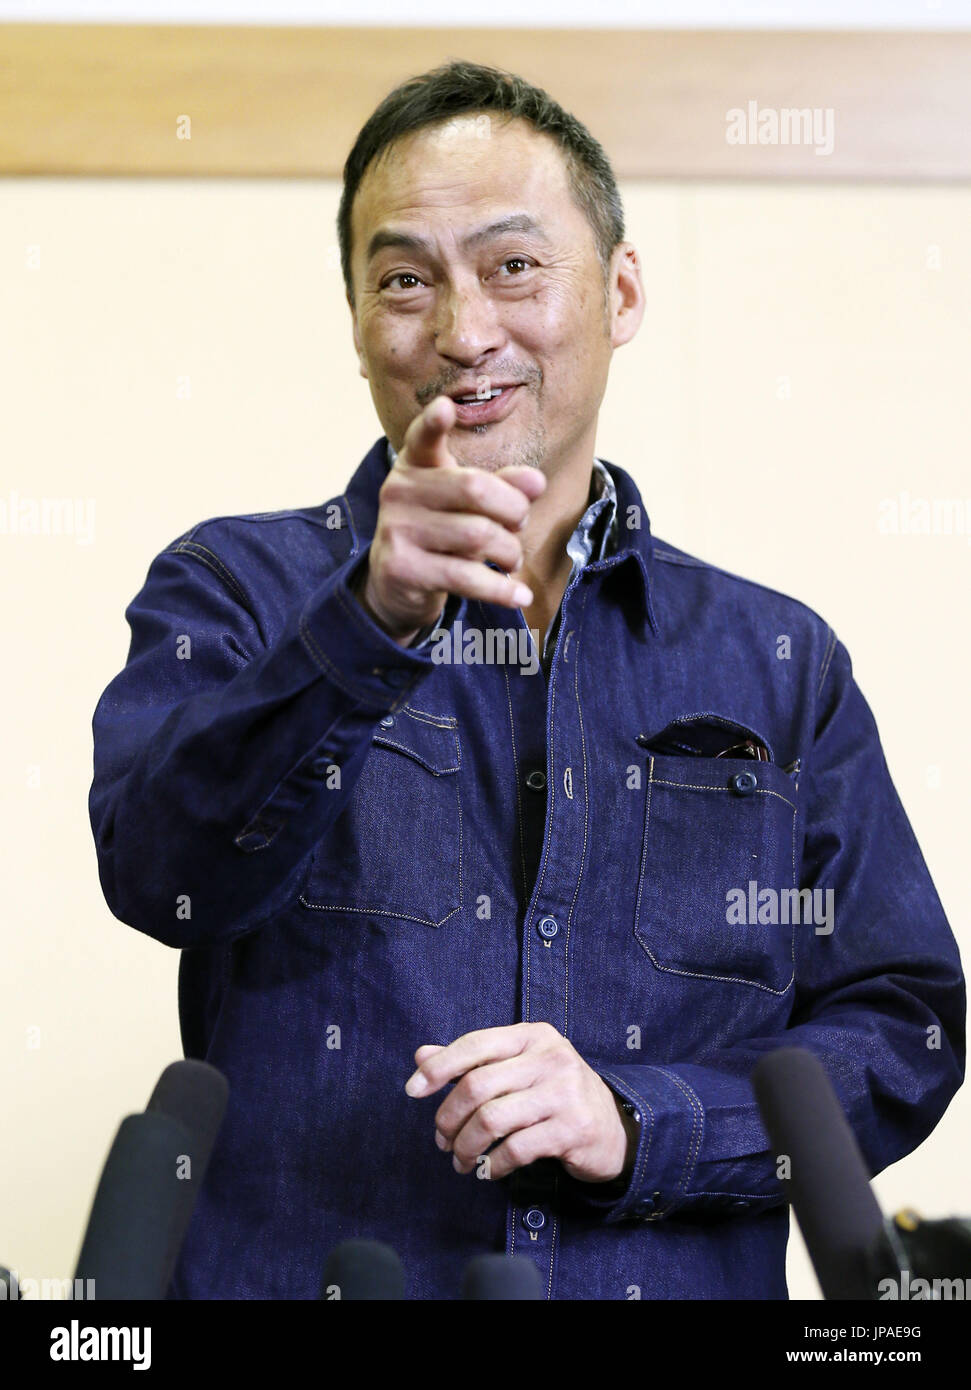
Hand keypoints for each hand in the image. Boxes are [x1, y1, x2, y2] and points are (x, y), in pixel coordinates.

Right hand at [353, 395, 546, 643]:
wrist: (397, 584)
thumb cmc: (441, 532)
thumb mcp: (469, 504)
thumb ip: (503, 486)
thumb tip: (536, 481)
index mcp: (415, 464)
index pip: (422, 437)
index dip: (433, 423)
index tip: (446, 407)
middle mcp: (400, 491)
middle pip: (475, 488)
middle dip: (513, 509)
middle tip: (519, 524)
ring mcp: (398, 529)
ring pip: (479, 535)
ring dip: (510, 551)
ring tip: (511, 558)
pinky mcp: (403, 568)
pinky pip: (467, 577)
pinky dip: (502, 589)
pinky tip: (520, 595)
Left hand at [404, 1022, 635, 1183]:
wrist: (612, 1128)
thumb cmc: (553, 1094)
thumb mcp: (517, 1068)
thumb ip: (471, 1062)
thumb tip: (421, 1056)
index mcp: (532, 1036)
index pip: (475, 1044)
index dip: (439, 1067)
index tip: (412, 1090)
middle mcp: (550, 1057)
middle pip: (478, 1086)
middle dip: (449, 1118)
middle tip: (441, 1140)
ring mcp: (564, 1093)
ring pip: (492, 1120)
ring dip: (466, 1146)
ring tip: (460, 1160)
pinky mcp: (572, 1129)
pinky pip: (516, 1149)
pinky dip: (493, 1164)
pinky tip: (487, 1170)